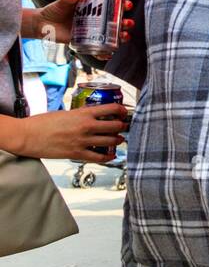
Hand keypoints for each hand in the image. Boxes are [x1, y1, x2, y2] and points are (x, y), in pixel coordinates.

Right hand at [13, 104, 127, 162]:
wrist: (27, 136)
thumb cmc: (42, 123)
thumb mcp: (65, 113)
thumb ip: (80, 114)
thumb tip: (92, 114)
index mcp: (83, 113)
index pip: (111, 109)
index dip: (122, 110)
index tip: (124, 112)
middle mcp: (86, 126)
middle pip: (115, 126)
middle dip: (122, 126)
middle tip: (124, 126)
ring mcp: (83, 141)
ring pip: (111, 141)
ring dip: (118, 140)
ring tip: (119, 139)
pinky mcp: (77, 154)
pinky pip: (99, 157)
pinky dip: (108, 156)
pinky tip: (111, 155)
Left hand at [33, 0, 135, 44]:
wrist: (43, 24)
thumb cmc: (54, 10)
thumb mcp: (61, 2)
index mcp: (94, 9)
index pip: (112, 7)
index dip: (122, 6)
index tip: (127, 4)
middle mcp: (96, 21)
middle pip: (116, 23)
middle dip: (125, 23)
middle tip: (128, 23)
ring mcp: (92, 32)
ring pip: (111, 36)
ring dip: (121, 37)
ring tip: (124, 37)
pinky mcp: (85, 43)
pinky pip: (98, 49)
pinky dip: (104, 53)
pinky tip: (109, 54)